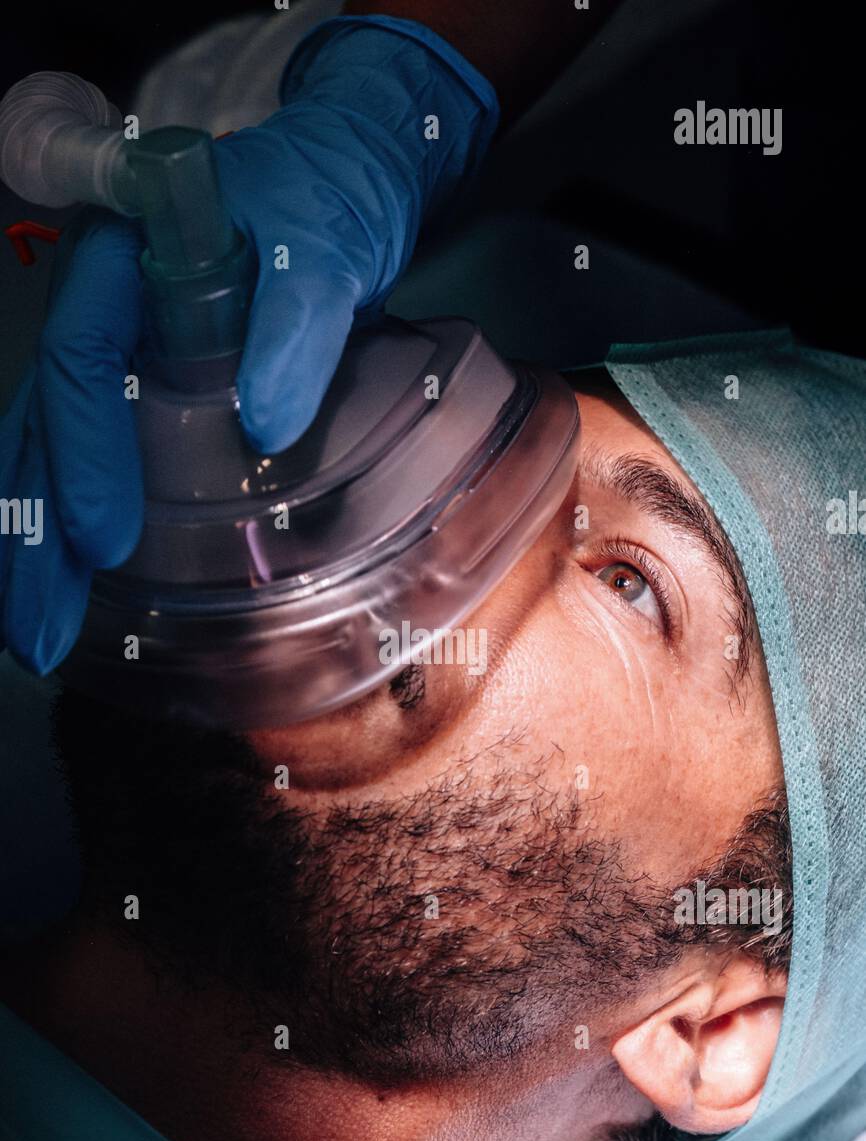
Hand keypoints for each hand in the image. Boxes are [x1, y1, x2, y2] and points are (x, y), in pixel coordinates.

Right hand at [0, 15, 497, 672]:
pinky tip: (77, 592)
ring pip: (55, 453)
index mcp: (124, 261)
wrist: (347, 182)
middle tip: (36, 632)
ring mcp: (122, 356)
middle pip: (45, 424)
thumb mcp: (325, 243)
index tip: (104, 538)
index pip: (81, 359)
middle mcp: (105, 313)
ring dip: (43, 549)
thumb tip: (266, 426)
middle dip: (35, 535)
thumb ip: (298, 319)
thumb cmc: (328, 197)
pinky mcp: (150, 392)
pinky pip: (98, 461)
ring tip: (38, 636)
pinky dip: (80, 528)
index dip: (84, 450)